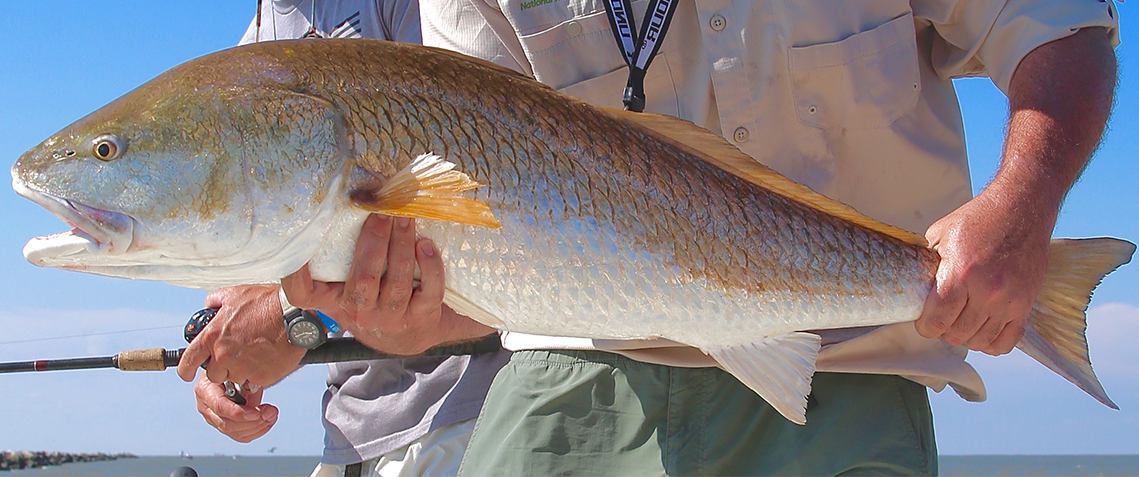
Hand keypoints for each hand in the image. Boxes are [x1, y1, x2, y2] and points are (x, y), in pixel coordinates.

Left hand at [176, 284, 304, 385]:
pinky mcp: (261, 377)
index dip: (186, 370)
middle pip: (213, 375)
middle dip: (222, 367)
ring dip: (242, 370)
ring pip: (235, 378)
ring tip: (256, 354)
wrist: (294, 314)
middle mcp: (223, 355)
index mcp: (212, 336)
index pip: (188, 361)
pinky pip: (255, 381)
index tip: (187, 374)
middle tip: (237, 355)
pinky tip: (267, 358)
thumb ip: (215, 302)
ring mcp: (242, 368)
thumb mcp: (234, 294)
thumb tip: (210, 307)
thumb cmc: (267, 303)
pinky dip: (259, 373)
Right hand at [194, 375, 277, 442]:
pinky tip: (268, 421)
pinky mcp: (225, 425)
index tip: (257, 413)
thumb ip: (244, 379)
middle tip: (271, 412)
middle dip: (253, 421)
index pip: (219, 407)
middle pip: (228, 424)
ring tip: (272, 414)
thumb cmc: (233, 367)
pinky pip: (242, 436)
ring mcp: (214, 418)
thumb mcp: (238, 368)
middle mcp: (206, 407)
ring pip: (236, 433)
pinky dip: (258, 430)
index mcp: (206, 390)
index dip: (238, 413)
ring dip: (259, 426)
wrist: (229, 370)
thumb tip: (252, 389)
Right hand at [282, 214, 492, 354]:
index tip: (302, 242)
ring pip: (397, 283)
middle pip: (361, 280)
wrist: (409, 334)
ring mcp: (391, 318)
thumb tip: (349, 197)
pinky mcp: (421, 317)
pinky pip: (429, 291)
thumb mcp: (347, 283)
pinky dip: (430, 266)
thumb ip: (340, 254)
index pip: (302, 293)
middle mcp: (358, 313)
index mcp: (332, 300)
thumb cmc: (372, 295)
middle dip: (373, 241)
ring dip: (402, 246)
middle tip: (382, 212)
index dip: (296, 272)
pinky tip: (426, 245)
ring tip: (406, 219)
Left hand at [914, 190, 1053, 355]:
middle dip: (943, 330)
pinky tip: (982, 329)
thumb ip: (927, 264)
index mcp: (961, 273)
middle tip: (941, 319)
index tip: (924, 321)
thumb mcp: (940, 234)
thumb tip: (913, 287)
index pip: (937, 321)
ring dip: (966, 336)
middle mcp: (988, 291)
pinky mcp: (1026, 303)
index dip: (925, 327)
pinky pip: (1008, 341)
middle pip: (958, 334)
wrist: (1022, 207)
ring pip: (981, 341)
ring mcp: (1010, 300)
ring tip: (960, 322)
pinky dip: (992, 343)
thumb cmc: (980, 218)